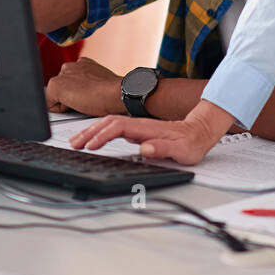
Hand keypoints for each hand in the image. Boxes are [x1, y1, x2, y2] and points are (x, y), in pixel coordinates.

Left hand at [44, 56, 124, 115]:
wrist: (116, 93)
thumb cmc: (113, 93)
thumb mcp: (101, 85)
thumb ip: (90, 85)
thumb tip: (88, 95)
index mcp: (83, 64)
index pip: (70, 82)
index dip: (78, 94)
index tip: (89, 98)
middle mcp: (70, 66)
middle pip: (61, 89)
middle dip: (69, 97)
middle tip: (87, 101)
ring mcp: (62, 74)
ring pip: (55, 96)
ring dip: (66, 103)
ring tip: (84, 102)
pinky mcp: (56, 85)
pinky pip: (50, 104)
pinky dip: (61, 110)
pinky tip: (77, 105)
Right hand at [67, 100, 234, 164]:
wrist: (200, 130)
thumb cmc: (192, 142)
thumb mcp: (183, 150)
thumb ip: (164, 148)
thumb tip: (144, 148)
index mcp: (147, 128)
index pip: (118, 128)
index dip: (103, 136)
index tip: (91, 147)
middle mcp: (139, 124)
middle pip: (108, 123)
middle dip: (89, 132)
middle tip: (74, 145)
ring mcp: (137, 126)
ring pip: (108, 124)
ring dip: (91, 131)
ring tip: (76, 142)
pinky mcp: (136, 131)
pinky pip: (112, 128)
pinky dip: (99, 132)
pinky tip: (92, 139)